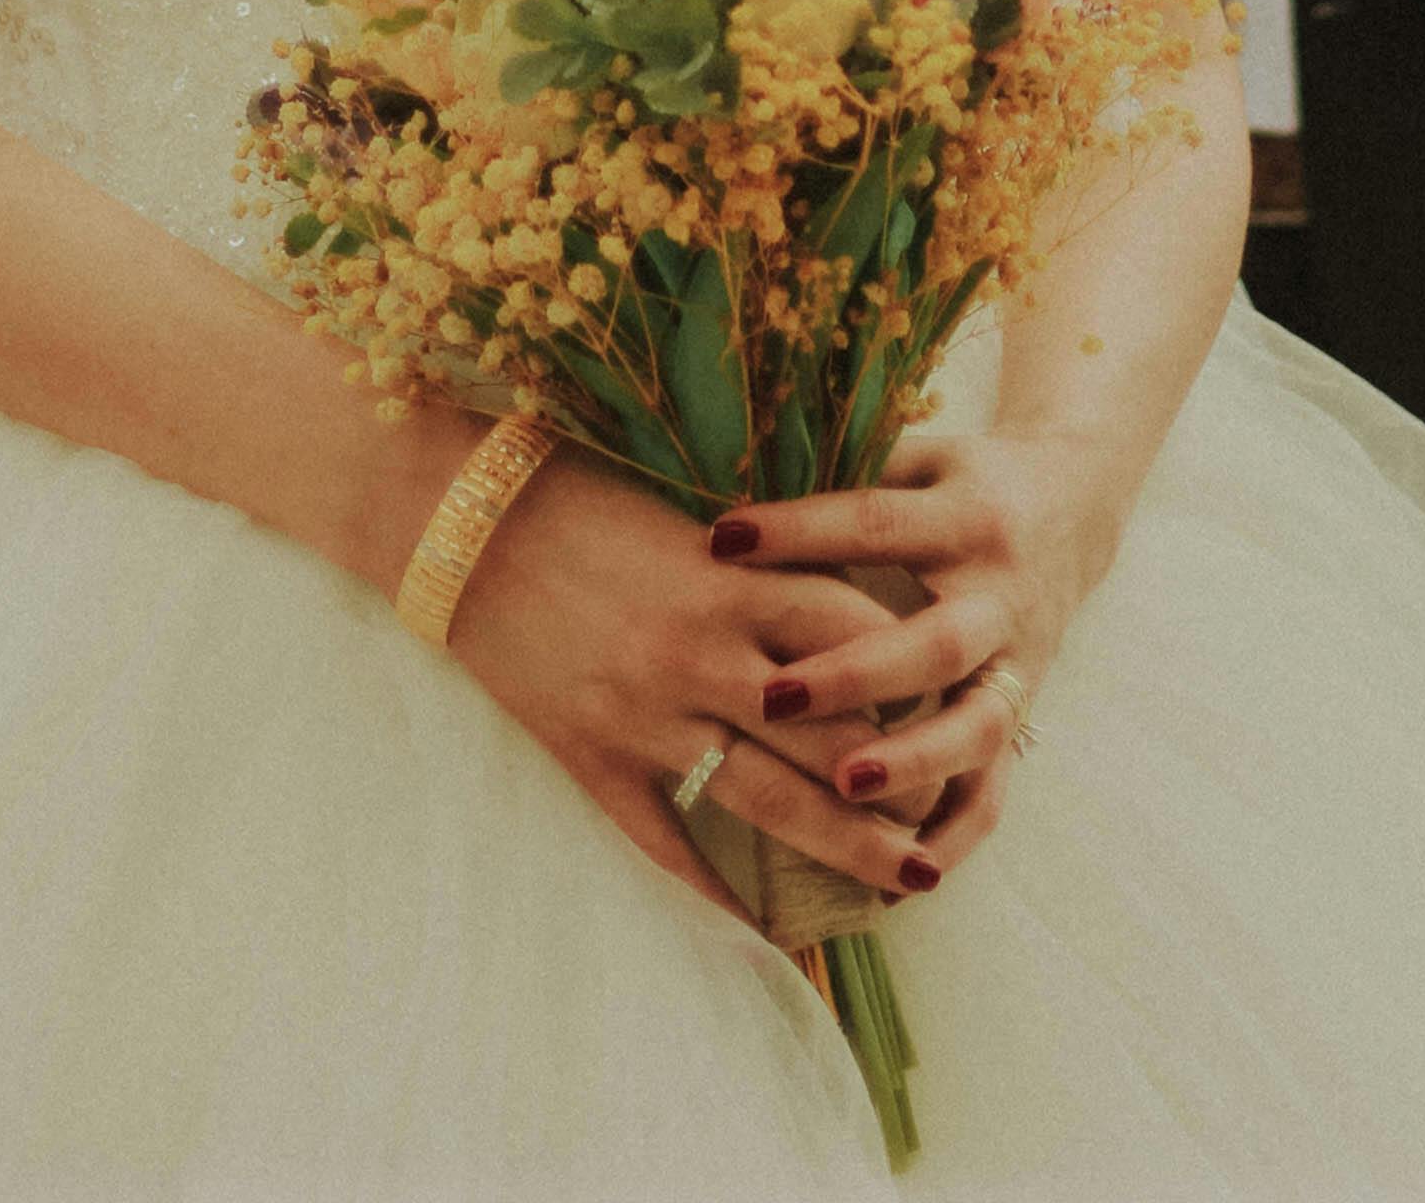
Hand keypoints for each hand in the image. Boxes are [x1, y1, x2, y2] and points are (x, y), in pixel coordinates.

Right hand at [445, 441, 949, 922]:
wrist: (463, 524)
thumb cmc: (578, 494)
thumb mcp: (686, 512)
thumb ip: (765, 556)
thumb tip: (850, 589)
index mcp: (729, 577)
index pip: (852, 630)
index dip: (914, 665)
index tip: (960, 691)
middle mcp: (699, 651)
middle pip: (826, 728)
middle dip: (902, 776)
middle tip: (957, 809)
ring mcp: (647, 713)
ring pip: (766, 796)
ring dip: (844, 844)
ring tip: (906, 881)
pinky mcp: (594, 756)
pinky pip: (666, 840)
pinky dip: (717, 891)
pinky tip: (764, 930)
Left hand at [706, 419, 1124, 890]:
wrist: (1071, 510)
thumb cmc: (963, 481)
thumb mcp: (919, 458)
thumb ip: (848, 471)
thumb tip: (743, 474)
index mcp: (966, 517)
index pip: (875, 524)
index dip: (800, 531)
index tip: (719, 540)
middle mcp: (999, 595)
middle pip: (933, 644)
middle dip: (855, 675)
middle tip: (774, 695)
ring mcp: (1018, 664)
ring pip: (975, 727)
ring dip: (912, 765)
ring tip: (845, 788)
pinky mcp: (1023, 715)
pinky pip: (996, 790)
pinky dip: (953, 835)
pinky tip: (903, 876)